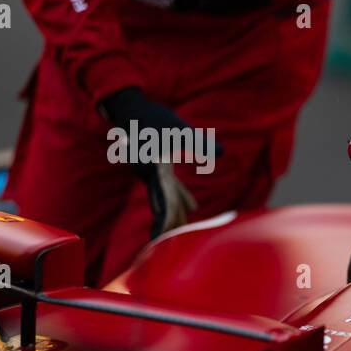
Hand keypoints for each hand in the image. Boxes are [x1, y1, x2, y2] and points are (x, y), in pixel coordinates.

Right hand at [98, 87, 201, 237]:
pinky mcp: (156, 166)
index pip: (163, 202)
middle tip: (178, 245)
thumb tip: (221, 152)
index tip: (166, 238)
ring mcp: (152, 172)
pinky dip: (180, 197)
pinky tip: (192, 204)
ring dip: (179, 214)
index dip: (167, 220)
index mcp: (155, 171)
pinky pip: (169, 188)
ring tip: (191, 231)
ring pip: (167, 198)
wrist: (128, 106)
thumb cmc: (153, 117)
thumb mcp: (178, 130)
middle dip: (172, 225)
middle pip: (164, 206)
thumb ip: (199, 143)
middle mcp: (151, 175)